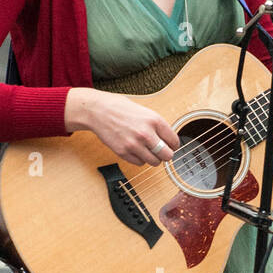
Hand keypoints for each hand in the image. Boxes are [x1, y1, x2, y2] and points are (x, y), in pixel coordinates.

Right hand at [65, 89, 180, 165]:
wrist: (98, 110)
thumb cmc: (121, 109)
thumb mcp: (145, 111)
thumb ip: (157, 126)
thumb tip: (169, 141)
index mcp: (155, 120)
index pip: (174, 142)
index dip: (173, 145)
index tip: (170, 145)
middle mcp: (146, 133)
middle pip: (167, 155)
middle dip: (165, 155)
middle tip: (161, 152)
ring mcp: (134, 144)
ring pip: (154, 162)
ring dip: (153, 158)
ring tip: (147, 150)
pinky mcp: (123, 152)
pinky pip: (140, 163)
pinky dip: (140, 159)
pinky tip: (135, 150)